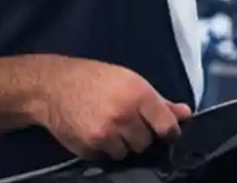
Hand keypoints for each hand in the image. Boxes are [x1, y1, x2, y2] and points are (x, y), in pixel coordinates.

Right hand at [29, 56, 192, 161]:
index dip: (167, 130)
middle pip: (146, 142)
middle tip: (123, 119)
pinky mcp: (90, 148)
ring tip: (107, 124)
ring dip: (120, 143)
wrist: (51, 86)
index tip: (162, 130)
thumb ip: (158, 100)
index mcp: (137, 94)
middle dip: (138, 134)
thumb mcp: (128, 80)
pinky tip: (94, 130)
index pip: (167, 127)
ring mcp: (105, 134)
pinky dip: (103, 149)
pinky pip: (107, 158)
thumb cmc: (92, 78)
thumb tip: (185, 114)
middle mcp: (123, 115)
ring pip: (127, 152)